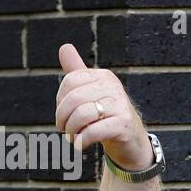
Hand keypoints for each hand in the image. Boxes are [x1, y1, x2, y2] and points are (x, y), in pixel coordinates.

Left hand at [55, 44, 153, 170]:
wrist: (130, 139)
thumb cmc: (105, 114)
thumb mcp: (90, 91)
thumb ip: (76, 71)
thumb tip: (64, 46)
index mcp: (102, 76)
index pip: (69, 82)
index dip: (59, 102)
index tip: (64, 114)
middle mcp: (113, 86)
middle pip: (72, 100)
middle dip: (62, 119)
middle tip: (65, 129)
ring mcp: (121, 105)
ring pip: (80, 116)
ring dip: (71, 132)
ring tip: (74, 137)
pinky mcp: (124, 124)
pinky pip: (92, 131)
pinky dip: (81, 141)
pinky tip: (81, 144)